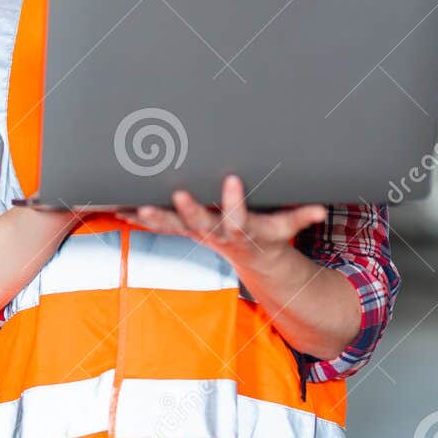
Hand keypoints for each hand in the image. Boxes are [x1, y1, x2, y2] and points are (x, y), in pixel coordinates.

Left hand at [115, 174, 326, 273]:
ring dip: (153, 217)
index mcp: (242, 231)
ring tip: (135, 206)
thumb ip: (301, 216)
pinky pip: (157, 225)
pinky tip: (117, 205)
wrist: (253, 259)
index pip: (239, 217)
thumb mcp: (286, 228)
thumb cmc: (269, 235)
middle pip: (200, 224)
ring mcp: (196, 234)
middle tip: (177, 192)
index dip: (234, 201)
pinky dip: (138, 217)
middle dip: (187, 209)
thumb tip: (320, 210)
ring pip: (172, 226)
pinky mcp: (183, 231)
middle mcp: (216, 234)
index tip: (232, 179)